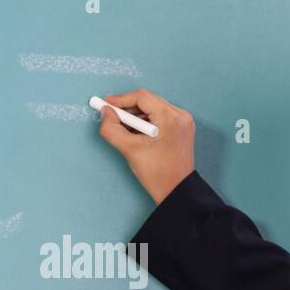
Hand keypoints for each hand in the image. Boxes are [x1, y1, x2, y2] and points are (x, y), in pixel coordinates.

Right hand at [96, 88, 195, 204]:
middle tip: (112, 117)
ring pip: (153, 109)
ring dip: (136, 116)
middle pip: (148, 101)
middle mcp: (180, 116)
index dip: (121, 99)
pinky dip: (147, 122)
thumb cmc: (158, 174)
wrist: (177, 191)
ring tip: (125, 131)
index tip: (106, 104)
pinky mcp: (182, 129)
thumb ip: (112, 129)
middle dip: (128, 109)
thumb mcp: (129, 150)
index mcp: (170, 118)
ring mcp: (183, 122)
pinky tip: (138, 135)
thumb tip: (106, 113)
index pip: (142, 97)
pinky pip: (160, 117)